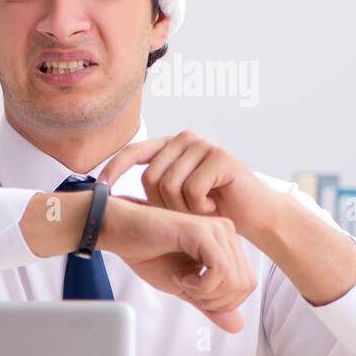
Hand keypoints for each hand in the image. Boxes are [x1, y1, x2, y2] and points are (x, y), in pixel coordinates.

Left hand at [96, 130, 283, 240]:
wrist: (255, 215)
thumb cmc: (214, 209)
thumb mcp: (178, 199)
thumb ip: (154, 190)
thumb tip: (112, 195)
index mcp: (170, 146)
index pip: (133, 152)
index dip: (114, 169)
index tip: (101, 188)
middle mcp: (184, 140)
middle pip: (150, 177)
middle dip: (164, 206)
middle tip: (187, 214)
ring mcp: (202, 145)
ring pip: (170, 185)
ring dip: (184, 209)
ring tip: (203, 210)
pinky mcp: (220, 157)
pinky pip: (192, 189)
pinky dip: (200, 207)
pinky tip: (215, 206)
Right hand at [99, 196, 255, 333]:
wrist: (121, 231)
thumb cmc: (150, 253)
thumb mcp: (186, 288)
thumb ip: (211, 305)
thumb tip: (238, 326)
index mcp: (226, 244)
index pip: (246, 285)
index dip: (221, 302)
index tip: (193, 292)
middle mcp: (227, 233)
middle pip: (244, 285)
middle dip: (214, 300)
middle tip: (187, 289)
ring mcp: (217, 230)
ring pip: (234, 280)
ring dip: (205, 293)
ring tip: (183, 281)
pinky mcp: (202, 232)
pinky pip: (220, 270)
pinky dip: (201, 285)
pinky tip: (181, 276)